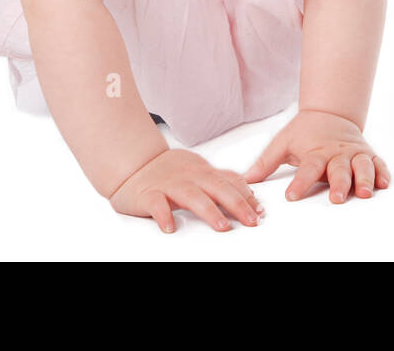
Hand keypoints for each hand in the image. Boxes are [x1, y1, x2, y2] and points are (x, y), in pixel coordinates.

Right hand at [108, 148, 264, 233]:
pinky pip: (156, 205)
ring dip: (209, 211)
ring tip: (222, 226)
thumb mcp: (198, 171)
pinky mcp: (148, 194)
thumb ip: (221, 180)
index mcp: (202, 171)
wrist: (133, 165)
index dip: (246, 195)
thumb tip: (249, 190)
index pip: (229, 181)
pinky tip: (170, 227)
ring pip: (192, 196)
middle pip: (217, 188)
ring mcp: (169, 184)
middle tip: (251, 220)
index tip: (260, 210)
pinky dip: (163, 215)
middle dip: (237, 204)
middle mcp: (189, 176)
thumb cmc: (168, 171)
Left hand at [242, 110, 390, 202]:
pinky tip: (383, 183)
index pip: (307, 168)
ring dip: (364, 179)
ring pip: (362, 166)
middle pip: (339, 169)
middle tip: (336, 198)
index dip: (300, 183)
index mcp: (315, 151)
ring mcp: (353, 153)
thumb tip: (245, 179)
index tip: (292, 196)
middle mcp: (336, 153)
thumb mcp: (282, 142)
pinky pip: (377, 163)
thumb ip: (265, 162)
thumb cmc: (305, 131)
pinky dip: (382, 172)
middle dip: (339, 184)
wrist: (329, 112)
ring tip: (364, 193)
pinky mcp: (367, 153)